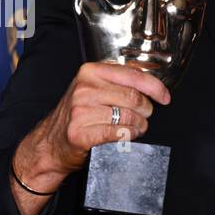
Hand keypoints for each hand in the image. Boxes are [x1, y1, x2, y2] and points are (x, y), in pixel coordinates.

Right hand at [19, 62, 171, 181]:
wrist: (50, 143)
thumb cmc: (78, 116)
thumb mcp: (94, 89)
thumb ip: (119, 83)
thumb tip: (152, 86)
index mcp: (91, 72)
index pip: (133, 75)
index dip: (155, 87)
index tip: (164, 97)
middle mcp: (84, 88)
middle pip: (135, 98)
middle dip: (146, 111)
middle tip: (143, 118)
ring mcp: (80, 110)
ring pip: (129, 117)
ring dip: (139, 126)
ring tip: (134, 128)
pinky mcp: (80, 132)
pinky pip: (119, 133)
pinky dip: (128, 136)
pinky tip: (125, 136)